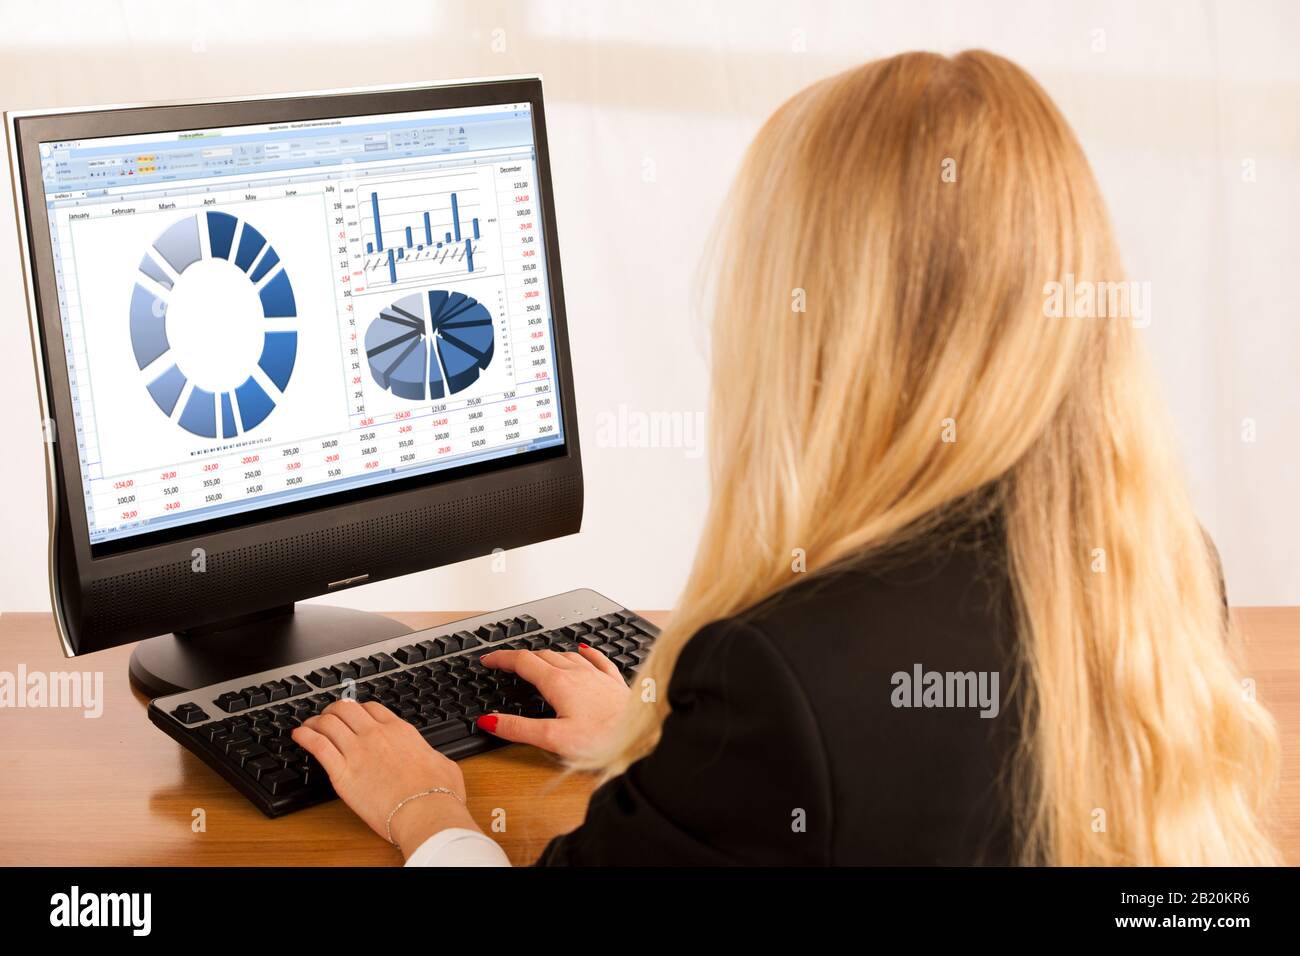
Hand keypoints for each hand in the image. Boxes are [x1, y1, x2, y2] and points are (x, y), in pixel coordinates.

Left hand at [291, 699, 477, 857]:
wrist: (425, 810)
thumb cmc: (436, 792)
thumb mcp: (443, 765)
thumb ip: (433, 757)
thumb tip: (436, 761)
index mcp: (400, 731)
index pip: (372, 708)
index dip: (358, 708)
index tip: (353, 714)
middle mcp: (376, 735)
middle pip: (346, 708)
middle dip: (334, 710)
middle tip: (328, 717)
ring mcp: (357, 751)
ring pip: (328, 722)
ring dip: (316, 721)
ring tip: (309, 725)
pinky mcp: (342, 773)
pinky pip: (317, 745)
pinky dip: (305, 736)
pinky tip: (299, 735)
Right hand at [477, 645, 629, 759]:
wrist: (642, 738)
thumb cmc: (602, 741)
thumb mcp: (552, 738)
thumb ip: (518, 728)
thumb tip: (490, 720)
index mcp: (559, 683)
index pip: (523, 662)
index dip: (502, 658)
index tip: (488, 659)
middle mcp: (578, 673)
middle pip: (542, 655)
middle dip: (521, 657)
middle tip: (506, 663)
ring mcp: (597, 675)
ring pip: (567, 654)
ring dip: (547, 655)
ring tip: (536, 660)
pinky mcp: (614, 683)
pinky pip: (596, 658)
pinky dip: (583, 652)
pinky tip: (584, 649)